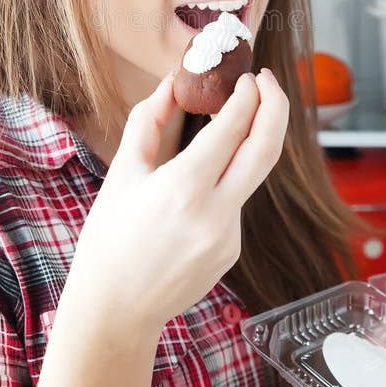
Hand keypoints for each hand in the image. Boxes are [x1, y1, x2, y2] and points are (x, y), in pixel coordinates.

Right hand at [66, 68, 288, 334]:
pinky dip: (229, 179)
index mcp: (183, 189)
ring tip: (226, 124)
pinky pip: (239, 202)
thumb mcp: (122, 173)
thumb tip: (172, 82)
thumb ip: (149, 120)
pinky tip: (200, 185)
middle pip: (267, 149)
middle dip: (276, 106)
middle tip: (268, 80)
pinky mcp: (233, 251)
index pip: (233, 128)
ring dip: (248, 143)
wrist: (115, 310)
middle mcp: (215, 214)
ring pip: (252, 175)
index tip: (246, 76)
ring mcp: (230, 236)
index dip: (246, 95)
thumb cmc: (109, 239)